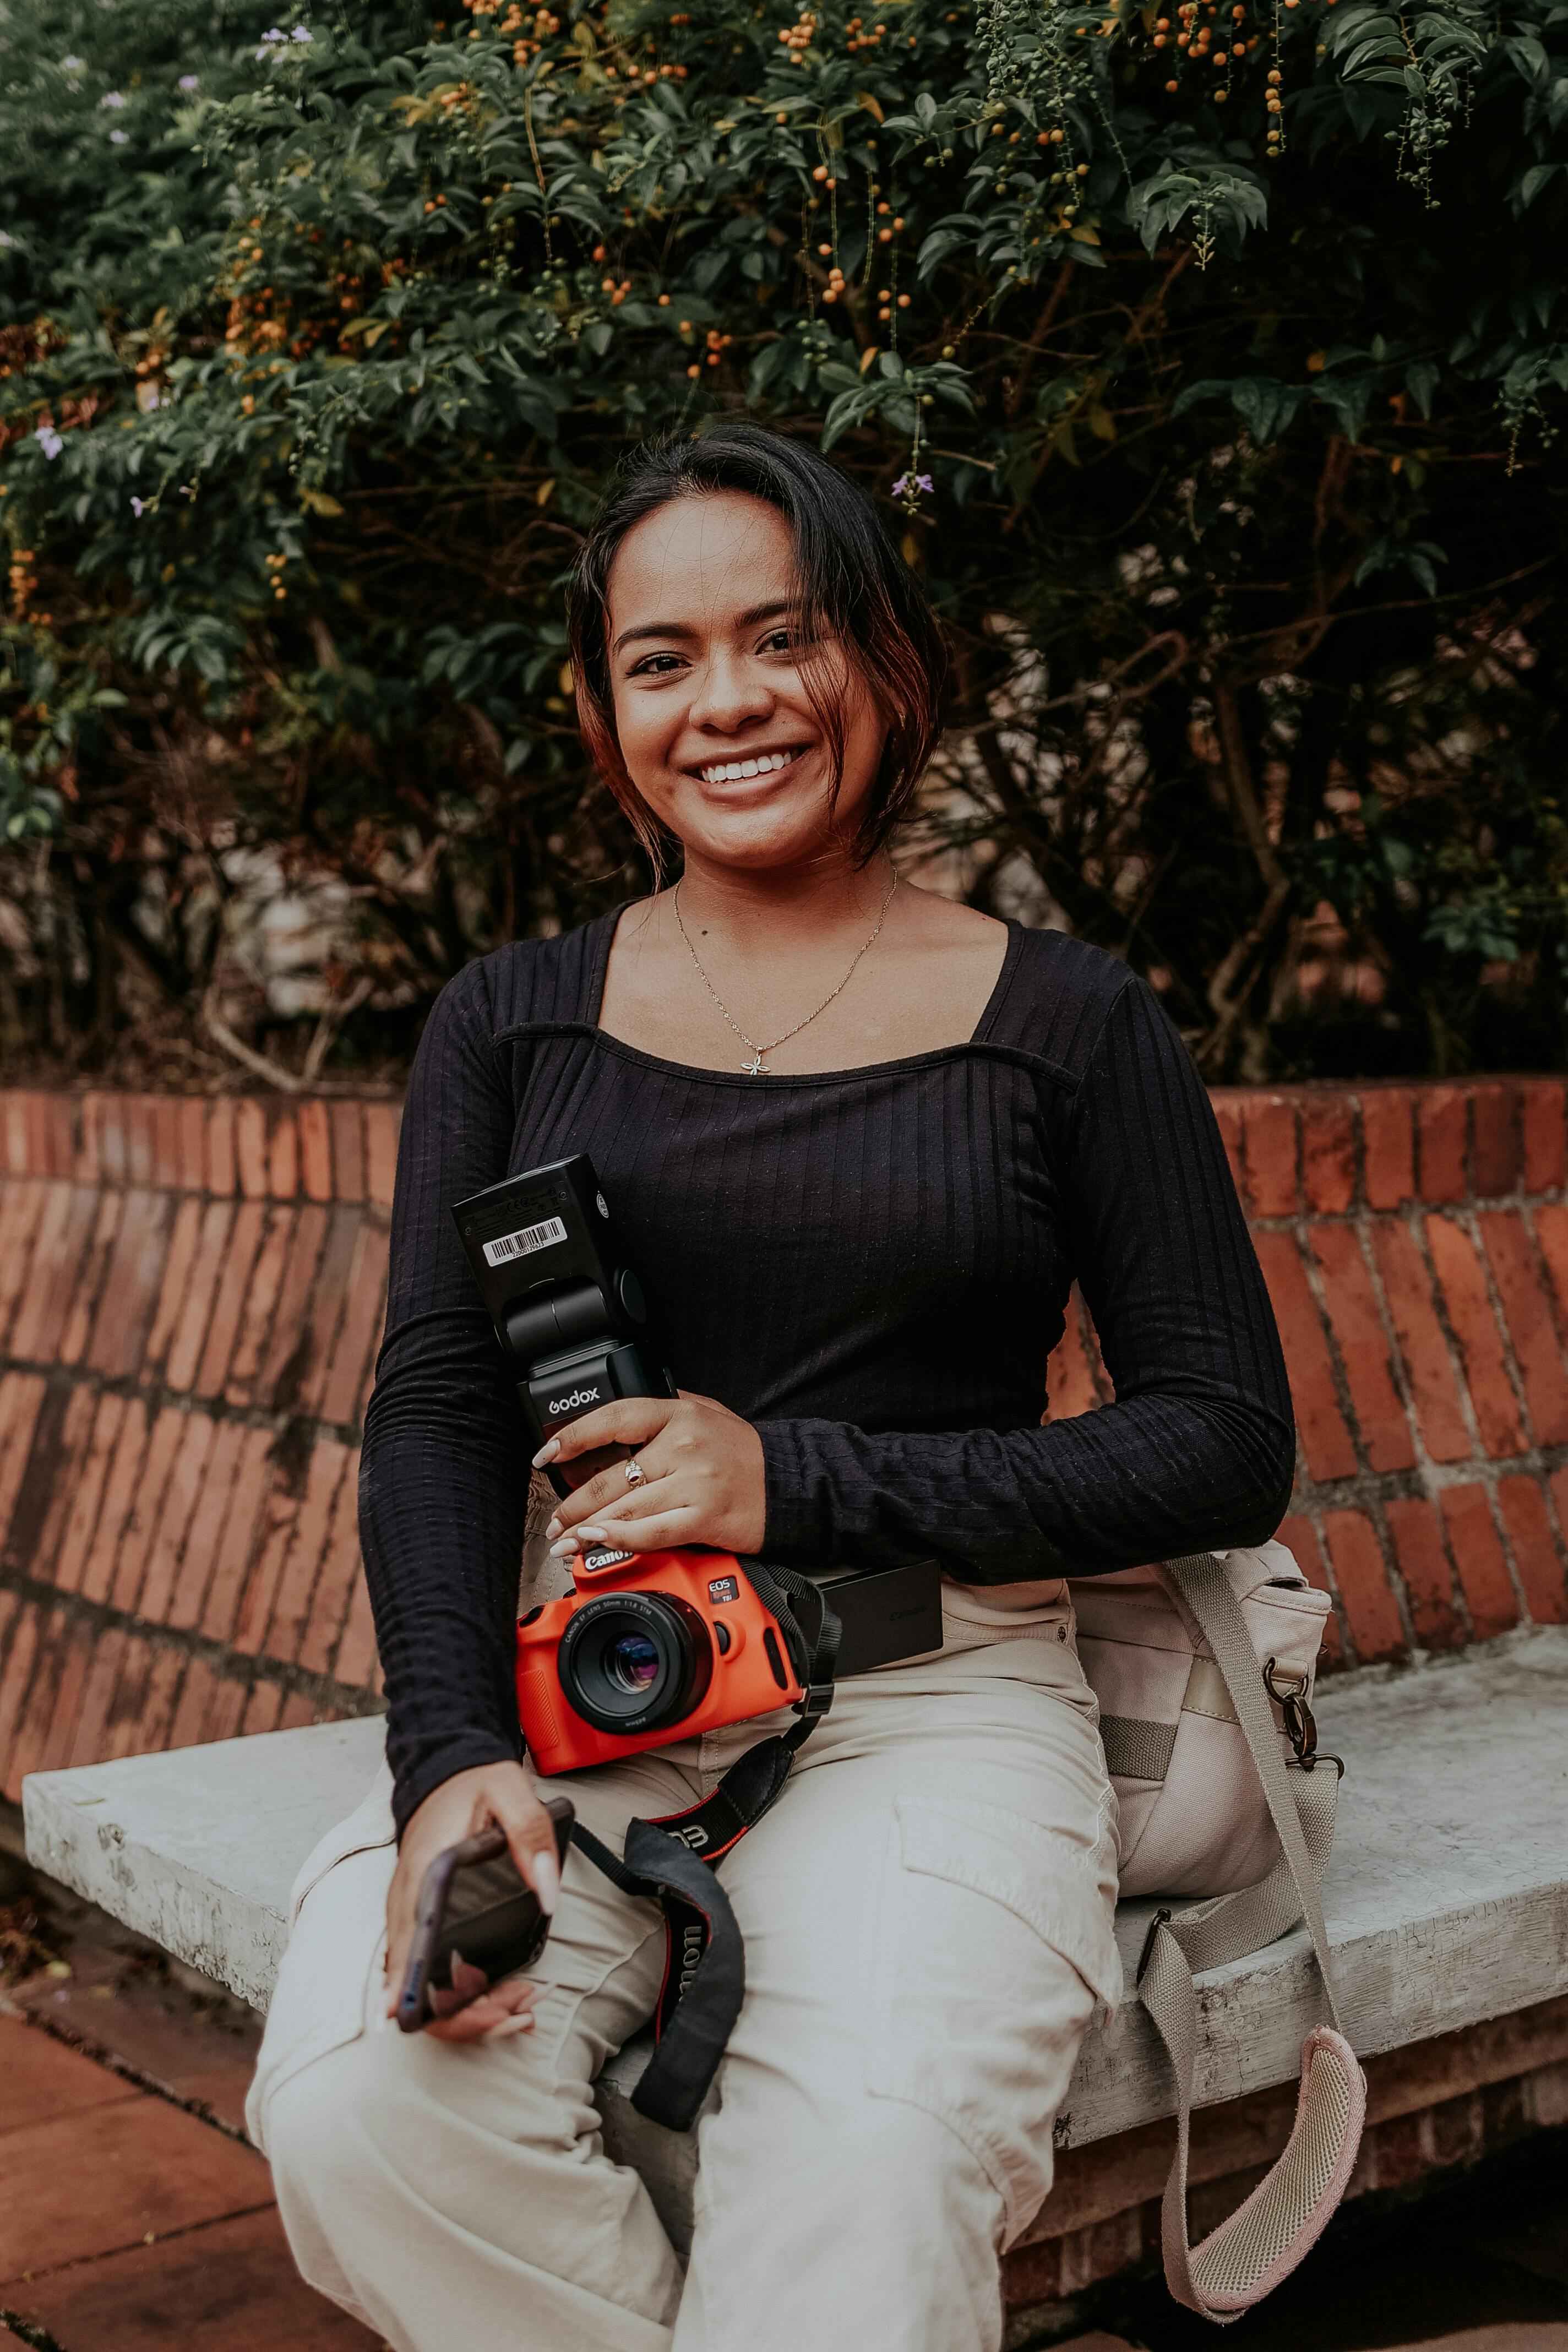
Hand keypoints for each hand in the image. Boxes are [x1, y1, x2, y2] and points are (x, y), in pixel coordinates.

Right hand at [385, 1761, 558, 2043]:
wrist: (446, 1769)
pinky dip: (458, 1989)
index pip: (408, 1943)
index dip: (417, 1988)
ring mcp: (408, 1911)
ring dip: (465, 2006)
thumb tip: (548, 1892)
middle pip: (414, 1979)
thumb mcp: (510, 1791)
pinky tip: (495, 1993)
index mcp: (424, 1872)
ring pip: (422, 1981)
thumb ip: (530, 1834)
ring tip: (515, 2006)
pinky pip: (428, 1966)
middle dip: (463, 2011)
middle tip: (513, 2010)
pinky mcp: (418, 1917)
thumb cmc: (473, 1782)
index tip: (442, 2012)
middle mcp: (406, 1899)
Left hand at [536, 1390, 765, 1559]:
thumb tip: (615, 1417)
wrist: (791, 1482)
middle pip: (610, 1476)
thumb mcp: (706, 1411)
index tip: (546, 1455)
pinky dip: (619, 1539)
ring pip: (624, 1507)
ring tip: (564, 1541)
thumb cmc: (744, 1452)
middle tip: (554, 1520)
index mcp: (678, 1414)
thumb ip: (663, 1410)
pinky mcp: (704, 1517)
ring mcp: (694, 1482)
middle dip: (572, 1504)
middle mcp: (683, 1446)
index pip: (613, 1418)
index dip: (572, 1437)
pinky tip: (597, 1543)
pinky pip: (651, 1532)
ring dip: (585, 1529)